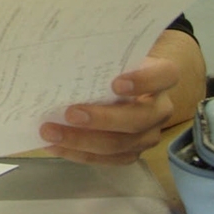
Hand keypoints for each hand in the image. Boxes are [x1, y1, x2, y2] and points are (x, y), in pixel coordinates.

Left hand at [39, 57, 177, 164]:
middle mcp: (160, 108)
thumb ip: (97, 55)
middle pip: (138, 119)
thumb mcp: (110, 54)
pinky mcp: (132, 151)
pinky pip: (108, 159)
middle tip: (70, 114)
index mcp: (162, 76)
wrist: (124, 83)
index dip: (143, 81)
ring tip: (51, 133)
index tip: (115, 84)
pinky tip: (54, 146)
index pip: (163, 76)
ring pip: (121, 144)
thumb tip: (60, 58)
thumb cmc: (113, 64)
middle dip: (103, 119)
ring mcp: (148, 133)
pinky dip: (79, 153)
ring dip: (82, 141)